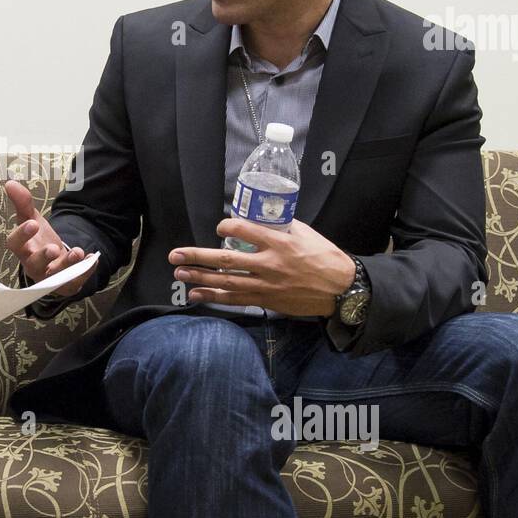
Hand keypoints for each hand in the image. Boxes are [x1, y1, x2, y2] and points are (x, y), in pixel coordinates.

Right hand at [3, 178, 91, 296]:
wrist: (54, 260)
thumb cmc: (38, 239)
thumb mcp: (31, 218)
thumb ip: (23, 202)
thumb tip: (10, 183)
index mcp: (22, 249)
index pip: (15, 244)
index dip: (22, 235)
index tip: (32, 223)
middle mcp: (33, 265)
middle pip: (34, 264)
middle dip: (43, 257)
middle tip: (53, 248)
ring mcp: (50, 276)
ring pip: (55, 275)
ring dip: (67, 264)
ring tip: (78, 252)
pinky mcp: (66, 283)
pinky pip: (75, 280)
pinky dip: (85, 270)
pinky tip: (93, 258)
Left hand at [169, 218, 354, 315]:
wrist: (341, 289)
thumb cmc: (325, 257)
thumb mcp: (306, 234)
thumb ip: (282, 226)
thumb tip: (261, 217)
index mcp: (279, 242)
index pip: (244, 230)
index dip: (226, 226)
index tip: (219, 227)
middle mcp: (269, 264)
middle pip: (226, 259)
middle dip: (197, 257)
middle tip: (175, 255)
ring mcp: (266, 284)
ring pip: (226, 282)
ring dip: (200, 278)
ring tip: (179, 274)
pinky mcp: (266, 300)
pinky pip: (235, 299)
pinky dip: (214, 298)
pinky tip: (196, 296)